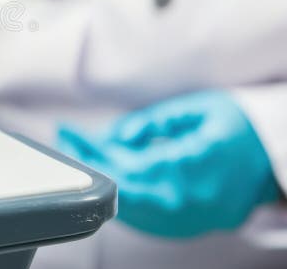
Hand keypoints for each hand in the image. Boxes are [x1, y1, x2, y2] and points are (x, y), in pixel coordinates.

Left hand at [57, 90, 279, 237]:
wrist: (280, 157)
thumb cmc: (240, 127)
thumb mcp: (196, 108)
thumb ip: (151, 122)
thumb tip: (115, 137)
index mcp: (188, 167)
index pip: (122, 162)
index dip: (90, 148)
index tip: (68, 132)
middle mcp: (187, 200)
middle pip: (120, 189)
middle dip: (89, 164)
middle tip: (68, 142)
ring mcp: (192, 218)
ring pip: (131, 211)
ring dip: (103, 184)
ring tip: (84, 158)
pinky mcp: (195, 226)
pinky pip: (149, 221)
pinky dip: (124, 202)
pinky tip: (111, 181)